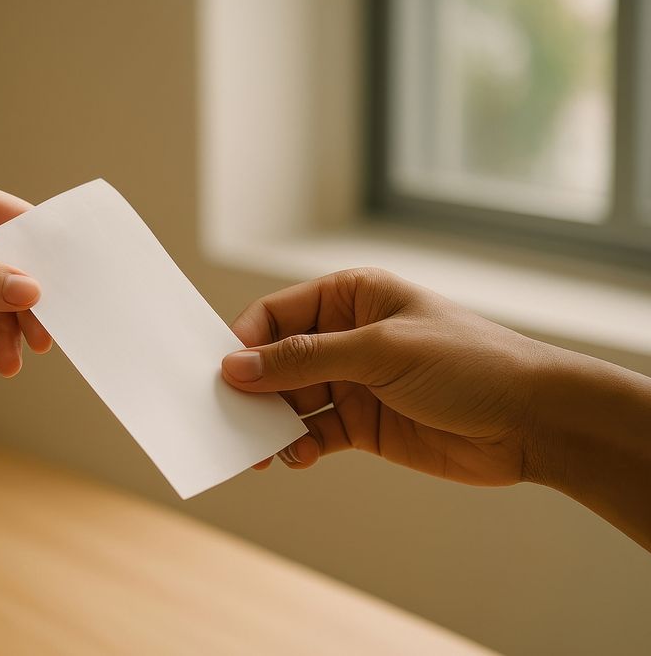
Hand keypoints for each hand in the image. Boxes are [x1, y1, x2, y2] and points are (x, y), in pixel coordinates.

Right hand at [221, 268, 544, 485]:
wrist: (533, 421)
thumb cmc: (468, 363)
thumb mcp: (380, 352)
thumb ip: (305, 360)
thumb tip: (236, 366)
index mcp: (350, 297)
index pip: (276, 315)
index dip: (245, 344)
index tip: (221, 377)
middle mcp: (346, 336)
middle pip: (277, 361)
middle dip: (254, 391)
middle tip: (231, 422)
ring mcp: (354, 382)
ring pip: (291, 401)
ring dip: (272, 424)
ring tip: (260, 450)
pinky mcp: (364, 424)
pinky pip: (315, 432)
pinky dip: (299, 445)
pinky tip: (297, 457)